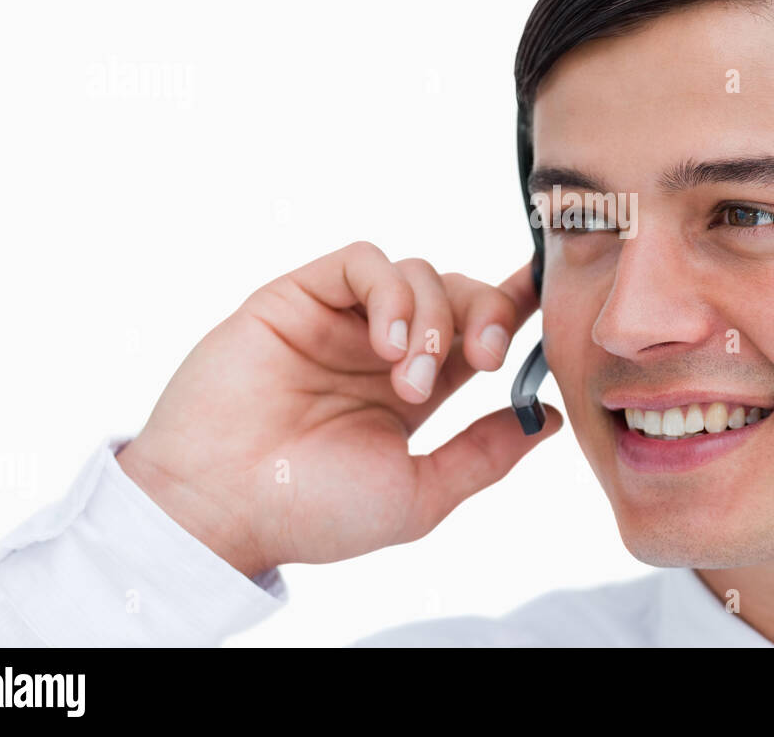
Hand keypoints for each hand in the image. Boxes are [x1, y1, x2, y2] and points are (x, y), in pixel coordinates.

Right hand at [115, 242, 561, 576]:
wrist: (222, 507)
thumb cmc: (314, 512)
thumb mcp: (420, 493)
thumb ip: (484, 453)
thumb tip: (551, 420)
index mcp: (418, 389)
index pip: (479, 332)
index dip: (516, 310)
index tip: (551, 300)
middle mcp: (384, 347)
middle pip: (460, 293)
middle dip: (488, 315)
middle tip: (488, 358)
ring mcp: (343, 319)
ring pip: (419, 272)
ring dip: (432, 318)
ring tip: (411, 379)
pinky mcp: (301, 296)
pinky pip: (363, 261)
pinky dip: (390, 291)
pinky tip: (386, 342)